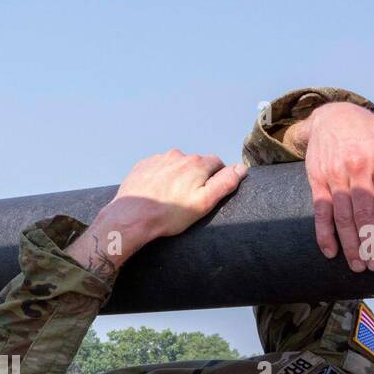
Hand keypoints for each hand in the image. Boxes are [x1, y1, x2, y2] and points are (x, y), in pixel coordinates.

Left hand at [68, 150, 246, 273]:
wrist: (131, 218)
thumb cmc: (169, 215)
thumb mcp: (204, 203)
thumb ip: (225, 183)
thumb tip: (242, 168)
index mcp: (197, 163)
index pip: (217, 163)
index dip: (216, 178)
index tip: (208, 194)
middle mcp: (178, 155)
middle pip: (195, 163)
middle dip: (195, 177)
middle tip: (187, 200)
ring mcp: (158, 159)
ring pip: (175, 165)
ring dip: (176, 176)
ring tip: (169, 198)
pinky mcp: (142, 166)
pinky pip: (157, 168)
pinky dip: (159, 178)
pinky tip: (155, 193)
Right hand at [289, 103, 373, 271]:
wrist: (332, 116)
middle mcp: (358, 167)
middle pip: (365, 212)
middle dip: (370, 242)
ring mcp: (336, 175)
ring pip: (342, 215)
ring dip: (350, 244)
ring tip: (359, 266)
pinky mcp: (317, 180)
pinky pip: (320, 211)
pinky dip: (323, 233)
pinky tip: (330, 252)